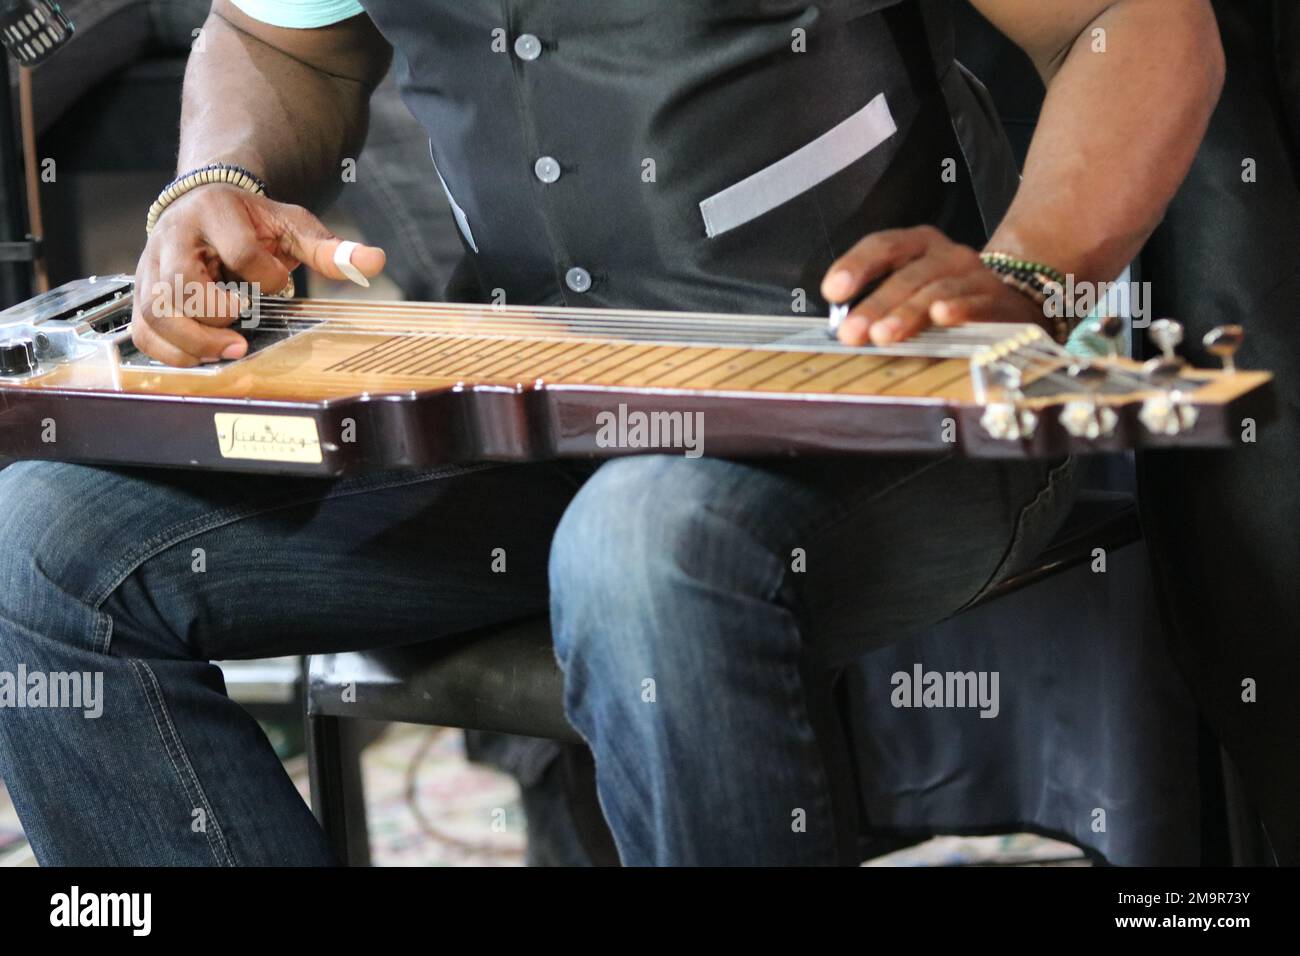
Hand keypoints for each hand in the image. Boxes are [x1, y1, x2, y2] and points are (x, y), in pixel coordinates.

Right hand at [131, 185, 385, 366]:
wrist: (203, 203)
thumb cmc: (251, 221)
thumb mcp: (293, 225)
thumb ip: (330, 248)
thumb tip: (374, 262)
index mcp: (216, 211)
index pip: (241, 252)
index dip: (267, 277)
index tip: (280, 284)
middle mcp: (174, 236)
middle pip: (182, 285)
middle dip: (216, 319)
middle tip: (244, 339)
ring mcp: (152, 265)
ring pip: (156, 311)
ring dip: (192, 343)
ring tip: (228, 351)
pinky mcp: (142, 291)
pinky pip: (142, 330)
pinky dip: (168, 353)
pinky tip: (201, 359)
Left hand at [820, 225, 1044, 346]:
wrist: (1016, 300)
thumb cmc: (948, 297)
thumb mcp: (914, 288)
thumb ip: (880, 301)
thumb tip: (841, 328)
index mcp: (919, 244)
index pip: (883, 246)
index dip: (855, 265)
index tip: (832, 292)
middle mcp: (946, 254)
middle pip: (906, 275)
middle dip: (875, 305)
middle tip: (851, 333)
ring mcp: (973, 275)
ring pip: (936, 291)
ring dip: (907, 314)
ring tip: (883, 336)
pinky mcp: (997, 300)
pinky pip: (976, 303)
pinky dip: (959, 309)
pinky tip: (942, 318)